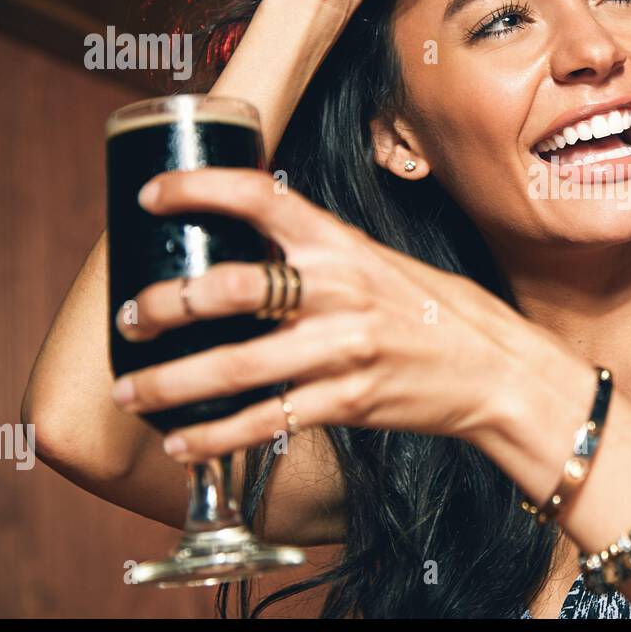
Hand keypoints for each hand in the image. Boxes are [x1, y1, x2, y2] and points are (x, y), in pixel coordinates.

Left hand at [110, 168, 589, 466]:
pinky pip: (266, 421)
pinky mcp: (349, 401)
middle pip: (231, 288)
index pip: (261, 196)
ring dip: (170, 381)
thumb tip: (250, 259)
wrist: (499, 371)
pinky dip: (215, 436)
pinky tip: (183, 442)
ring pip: (236, 364)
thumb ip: (323, 259)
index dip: (197, 189)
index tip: (151, 196)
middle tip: (131, 318)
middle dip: (166, 304)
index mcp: (344, 244)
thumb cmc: (440, 315)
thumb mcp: (383, 264)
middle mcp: (340, 289)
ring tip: (131, 390)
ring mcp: (344, 348)